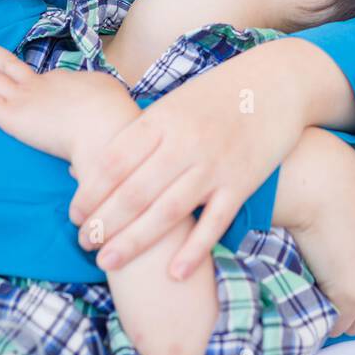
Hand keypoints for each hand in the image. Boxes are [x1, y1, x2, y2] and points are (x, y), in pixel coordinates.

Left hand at [0, 39, 138, 163]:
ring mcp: (25, 97)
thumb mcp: (109, 102)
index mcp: (64, 80)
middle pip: (12, 65)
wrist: (103, 125)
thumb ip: (95, 114)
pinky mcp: (13, 116)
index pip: (45, 79)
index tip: (30, 80)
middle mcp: (42, 83)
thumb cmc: (112, 117)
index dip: (34, 78)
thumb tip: (87, 136)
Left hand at [67, 39, 312, 277]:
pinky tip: (173, 273)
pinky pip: (214, 222)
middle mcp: (186, 142)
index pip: (114, 161)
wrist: (279, 81)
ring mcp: (215, 164)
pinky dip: (194, 250)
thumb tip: (100, 165)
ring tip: (107, 261)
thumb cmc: (219, 93)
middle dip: (103, 223)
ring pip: (167, 211)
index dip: (89, 191)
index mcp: (163, 118)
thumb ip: (144, 132)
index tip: (75, 213)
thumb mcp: (176, 101)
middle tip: (83, 243)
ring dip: (134, 241)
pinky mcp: (243, 182)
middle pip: (134, 191)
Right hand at [279, 129, 354, 336]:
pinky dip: (319, 311)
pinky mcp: (354, 297)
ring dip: (336, 308)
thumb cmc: (338, 180)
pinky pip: (334, 323)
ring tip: (316, 280)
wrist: (318, 179)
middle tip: (325, 270)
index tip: (342, 259)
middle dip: (351, 295)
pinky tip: (308, 285)